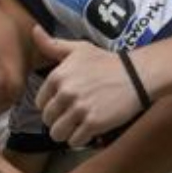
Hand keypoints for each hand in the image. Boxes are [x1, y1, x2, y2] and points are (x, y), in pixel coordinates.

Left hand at [35, 29, 143, 145]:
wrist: (137, 75)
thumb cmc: (106, 62)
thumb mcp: (79, 49)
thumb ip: (53, 45)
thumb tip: (34, 30)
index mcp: (57, 76)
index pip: (40, 103)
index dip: (52, 106)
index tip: (65, 104)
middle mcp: (65, 93)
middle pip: (48, 121)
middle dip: (59, 120)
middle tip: (74, 116)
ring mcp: (79, 109)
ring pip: (57, 134)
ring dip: (67, 133)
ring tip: (78, 126)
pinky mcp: (93, 123)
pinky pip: (75, 142)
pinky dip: (81, 139)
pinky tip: (89, 130)